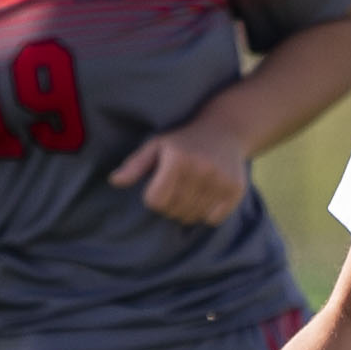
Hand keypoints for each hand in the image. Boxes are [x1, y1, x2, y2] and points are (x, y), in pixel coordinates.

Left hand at [112, 122, 252, 226]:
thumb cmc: (184, 140)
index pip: (156, 201)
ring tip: (190, 193)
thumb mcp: (156, 145)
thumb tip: (114, 181)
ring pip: (193, 216)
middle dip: (170, 206)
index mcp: (178, 159)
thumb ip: (135, 165)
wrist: (225, 130)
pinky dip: (207, 214)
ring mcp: (221, 180)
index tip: (159, 186)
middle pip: (174, 210)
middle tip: (175, 190)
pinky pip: (213, 219)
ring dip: (187, 211)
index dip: (153, 197)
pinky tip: (206, 197)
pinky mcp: (235, 190)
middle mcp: (201, 169)